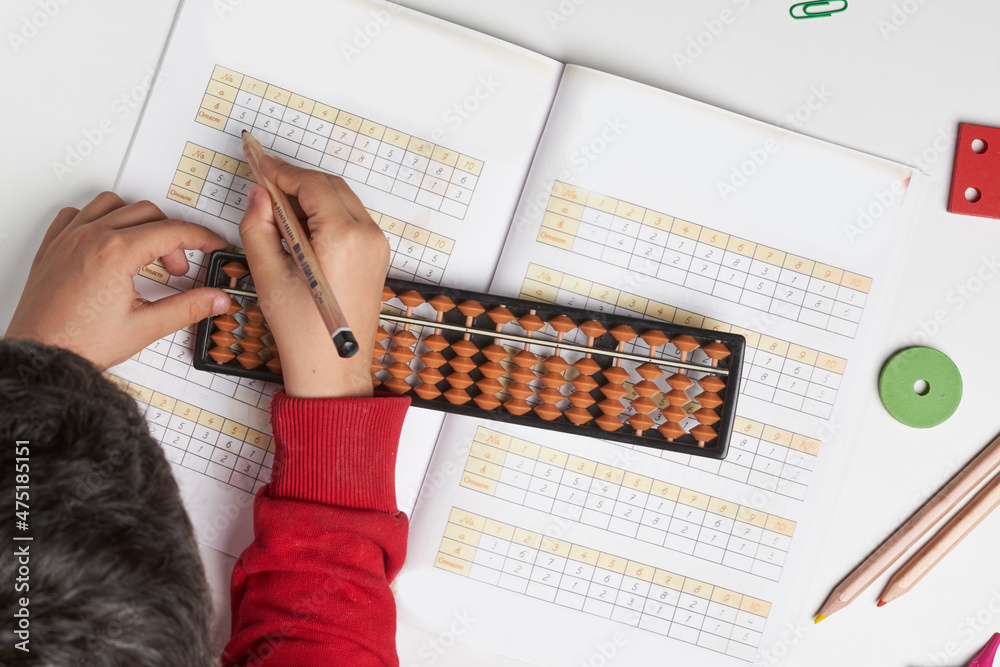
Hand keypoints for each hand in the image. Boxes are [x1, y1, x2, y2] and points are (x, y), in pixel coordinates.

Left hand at [5, 192, 229, 368]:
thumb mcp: (145, 327)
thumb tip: (216, 299)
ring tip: (145, 250)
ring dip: (137, 221)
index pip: (173, 231)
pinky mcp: (53, 246)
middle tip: (177, 268)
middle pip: (148, 213)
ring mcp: (68, 238)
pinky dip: (100, 220)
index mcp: (115, 253)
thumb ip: (188, 308)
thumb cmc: (79, 344)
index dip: (201, 237)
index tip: (213, 245)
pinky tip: (109, 242)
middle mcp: (90, 237)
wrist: (41, 356)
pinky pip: (78, 213)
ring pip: (113, 204)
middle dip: (172, 237)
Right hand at [239, 156, 388, 397]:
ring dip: (310, 198)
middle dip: (296, 182)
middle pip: (330, 187)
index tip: (260, 164)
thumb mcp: (268, 274)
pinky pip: (351, 221)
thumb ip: (259, 226)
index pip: (311, 185)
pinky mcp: (376, 258)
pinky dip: (325, 215)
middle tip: (264, 184)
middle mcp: (368, 237)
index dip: (282, 171)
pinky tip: (299, 231)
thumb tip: (259, 196)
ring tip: (277, 212)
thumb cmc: (303, 333)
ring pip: (342, 201)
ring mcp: (377, 248)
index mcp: (343, 237)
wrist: (333, 369)